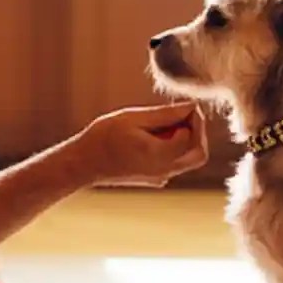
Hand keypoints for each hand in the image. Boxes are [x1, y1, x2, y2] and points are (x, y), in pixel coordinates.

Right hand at [75, 101, 208, 186]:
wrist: (83, 164)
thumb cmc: (103, 137)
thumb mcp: (132, 118)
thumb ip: (164, 115)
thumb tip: (190, 107)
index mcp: (159, 155)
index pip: (191, 136)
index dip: (193, 117)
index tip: (184, 105)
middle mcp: (164, 171)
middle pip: (198, 154)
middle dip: (197, 132)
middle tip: (183, 115)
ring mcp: (160, 177)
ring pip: (189, 161)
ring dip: (187, 140)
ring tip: (169, 123)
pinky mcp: (155, 178)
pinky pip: (176, 163)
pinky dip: (176, 148)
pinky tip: (158, 135)